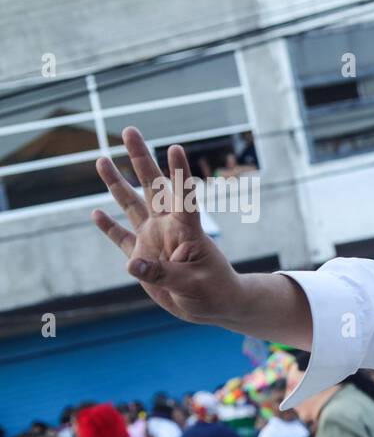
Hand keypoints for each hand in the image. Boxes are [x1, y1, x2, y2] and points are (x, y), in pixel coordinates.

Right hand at [92, 128, 244, 324]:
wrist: (214, 306)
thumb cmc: (214, 292)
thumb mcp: (192, 285)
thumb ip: (163, 273)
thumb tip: (132, 264)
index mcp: (188, 231)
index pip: (184, 197)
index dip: (180, 173)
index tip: (175, 147)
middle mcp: (169, 228)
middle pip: (152, 187)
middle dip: (140, 159)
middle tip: (130, 130)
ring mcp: (154, 240)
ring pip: (131, 205)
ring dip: (117, 184)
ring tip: (101, 159)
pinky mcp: (142, 257)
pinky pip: (122, 239)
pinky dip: (109, 228)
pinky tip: (96, 213)